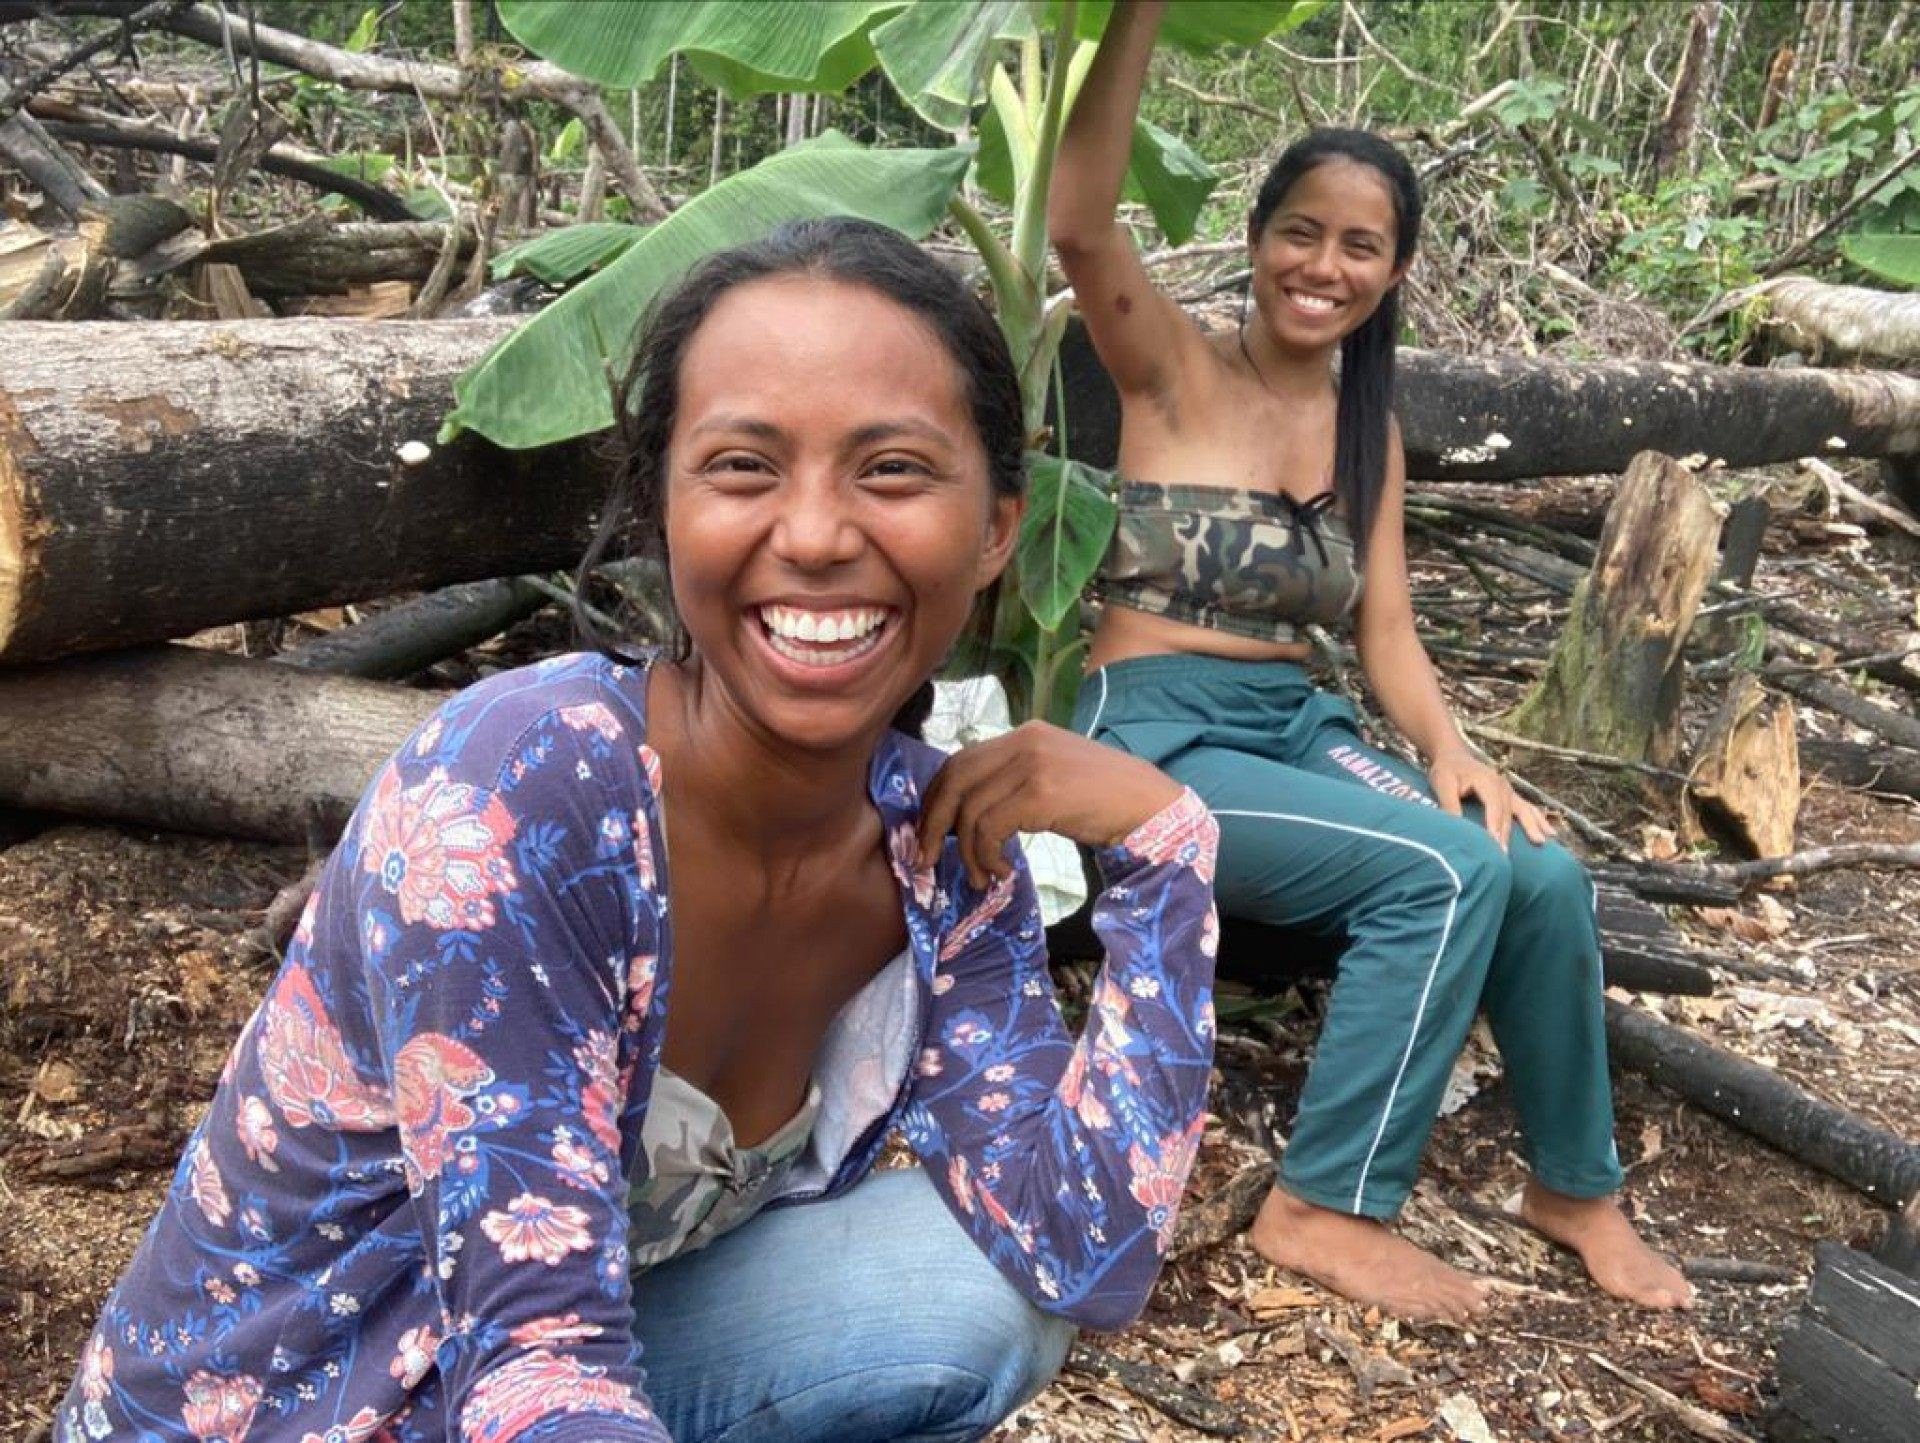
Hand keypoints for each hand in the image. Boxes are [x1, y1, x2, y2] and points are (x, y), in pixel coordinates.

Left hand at [918, 722, 1184, 888]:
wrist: (1151, 806)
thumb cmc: (1105, 800)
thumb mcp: (1053, 778)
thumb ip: (1014, 782)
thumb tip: (965, 814)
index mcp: (1025, 734)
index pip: (959, 761)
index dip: (937, 799)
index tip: (929, 833)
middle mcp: (1024, 741)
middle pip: (954, 779)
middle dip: (933, 823)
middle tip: (927, 859)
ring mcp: (1033, 765)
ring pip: (970, 809)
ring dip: (968, 852)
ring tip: (983, 876)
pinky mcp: (1042, 793)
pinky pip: (990, 828)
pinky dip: (987, 856)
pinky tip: (1003, 871)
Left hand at [1427, 745, 1553, 849]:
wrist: (1454, 756)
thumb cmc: (1447, 771)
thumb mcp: (1443, 784)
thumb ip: (1449, 805)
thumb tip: (1456, 828)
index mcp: (1487, 782)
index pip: (1493, 807)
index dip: (1495, 826)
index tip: (1495, 844)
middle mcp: (1502, 786)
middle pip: (1507, 814)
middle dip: (1507, 835)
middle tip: (1505, 856)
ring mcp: (1509, 790)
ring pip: (1523, 811)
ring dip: (1532, 827)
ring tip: (1541, 843)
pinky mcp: (1510, 796)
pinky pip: (1528, 808)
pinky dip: (1539, 820)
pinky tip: (1550, 833)